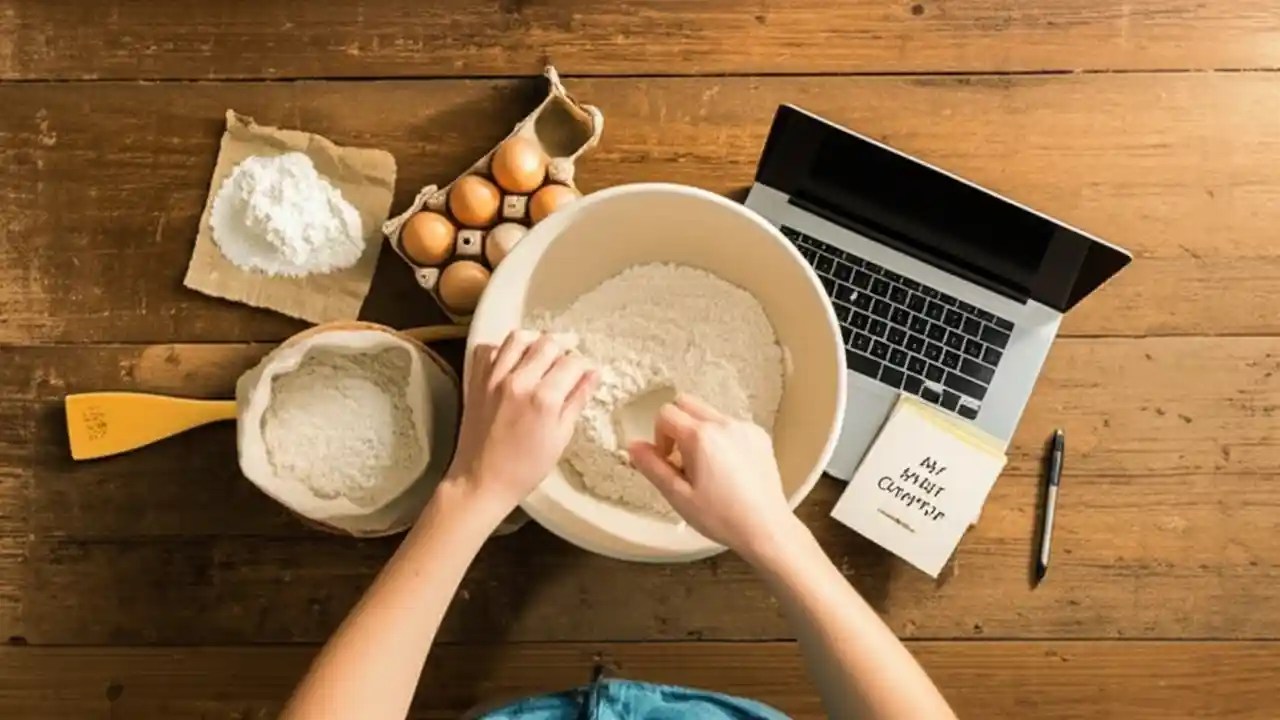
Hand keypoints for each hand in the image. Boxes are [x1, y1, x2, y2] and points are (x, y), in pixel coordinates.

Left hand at [445, 330, 597, 514]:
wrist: (481, 480)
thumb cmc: (525, 467)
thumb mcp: (560, 437)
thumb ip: (577, 400)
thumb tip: (594, 374)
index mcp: (544, 398)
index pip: (573, 363)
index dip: (585, 364)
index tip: (587, 371)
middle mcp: (519, 380)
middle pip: (548, 343)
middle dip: (564, 347)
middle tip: (569, 359)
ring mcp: (493, 378)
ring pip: (518, 338)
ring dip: (535, 340)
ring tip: (542, 352)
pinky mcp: (475, 380)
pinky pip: (489, 349)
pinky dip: (502, 349)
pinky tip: (512, 361)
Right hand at [627, 395, 802, 559]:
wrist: (765, 528)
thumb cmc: (722, 517)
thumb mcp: (678, 496)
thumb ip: (652, 467)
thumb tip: (634, 446)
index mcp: (701, 436)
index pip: (666, 413)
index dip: (659, 436)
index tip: (668, 460)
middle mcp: (724, 424)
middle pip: (686, 403)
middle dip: (676, 426)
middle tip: (682, 459)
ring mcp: (744, 428)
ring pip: (709, 414)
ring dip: (699, 431)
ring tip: (707, 468)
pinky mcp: (759, 436)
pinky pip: (730, 425)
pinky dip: (721, 438)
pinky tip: (727, 469)